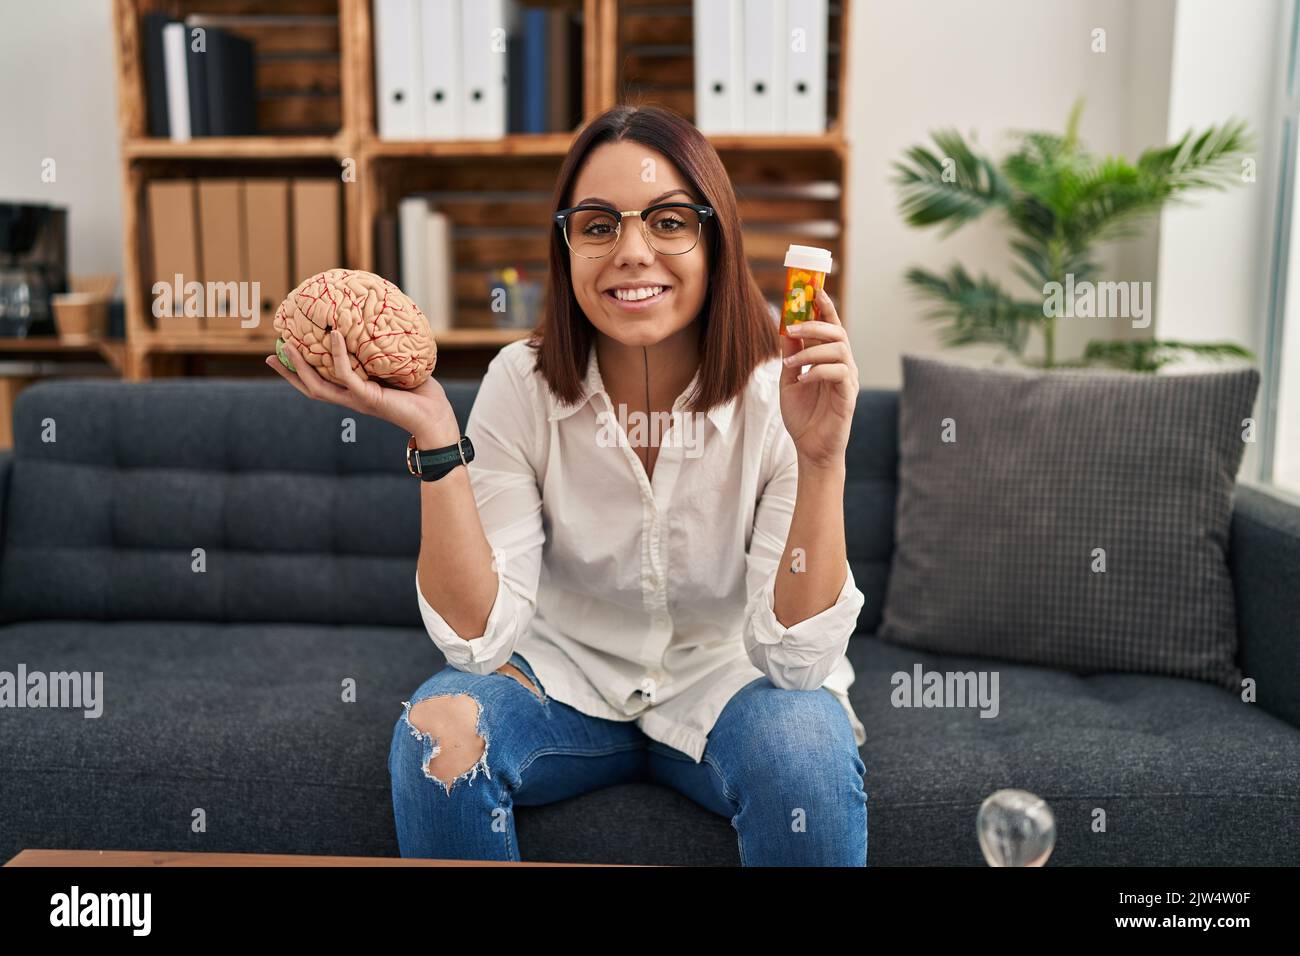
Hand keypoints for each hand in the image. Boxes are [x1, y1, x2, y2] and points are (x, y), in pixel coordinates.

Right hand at [265, 331, 457, 441]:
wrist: (436, 416)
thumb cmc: (422, 393)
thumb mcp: (396, 369)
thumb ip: (383, 353)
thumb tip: (378, 325)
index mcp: (355, 393)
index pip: (321, 384)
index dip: (300, 374)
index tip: (281, 357)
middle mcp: (352, 399)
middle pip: (311, 388)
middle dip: (289, 373)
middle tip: (271, 353)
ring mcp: (358, 399)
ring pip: (320, 384)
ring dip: (302, 365)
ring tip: (289, 344)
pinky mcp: (368, 397)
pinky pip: (346, 374)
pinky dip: (337, 354)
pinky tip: (333, 334)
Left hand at [779, 286, 857, 469]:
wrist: (810, 448)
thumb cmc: (802, 415)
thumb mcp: (789, 379)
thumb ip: (790, 354)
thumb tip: (785, 326)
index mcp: (829, 358)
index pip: (831, 326)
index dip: (824, 306)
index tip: (813, 289)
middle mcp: (843, 364)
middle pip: (837, 332)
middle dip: (813, 325)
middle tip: (791, 328)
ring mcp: (848, 379)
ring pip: (839, 349)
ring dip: (812, 351)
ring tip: (790, 363)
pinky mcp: (848, 395)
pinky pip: (838, 373)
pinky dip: (818, 371)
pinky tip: (802, 380)